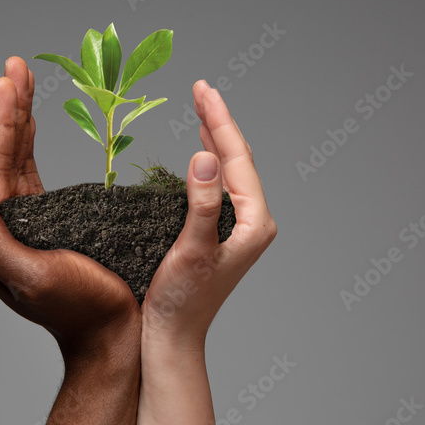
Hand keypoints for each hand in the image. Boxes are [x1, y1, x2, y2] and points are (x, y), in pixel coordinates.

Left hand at [0, 56, 140, 424]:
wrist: (111, 332)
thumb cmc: (82, 307)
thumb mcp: (34, 278)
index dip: (1, 122)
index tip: (9, 82)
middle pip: (0, 155)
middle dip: (9, 109)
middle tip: (15, 66)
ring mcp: (19, 221)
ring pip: (14, 158)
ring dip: (18, 118)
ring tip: (22, 78)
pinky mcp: (41, 219)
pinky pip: (29, 171)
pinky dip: (29, 142)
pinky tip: (31, 123)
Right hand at [136, 80, 275, 424]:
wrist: (171, 337)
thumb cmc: (181, 301)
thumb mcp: (191, 250)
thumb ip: (201, 203)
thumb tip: (204, 156)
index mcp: (254, 222)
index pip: (237, 158)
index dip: (219, 120)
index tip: (203, 89)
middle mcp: (251, 221)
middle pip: (236, 158)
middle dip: (218, 121)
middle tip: (200, 87)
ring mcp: (236, 226)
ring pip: (228, 169)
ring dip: (214, 136)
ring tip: (201, 106)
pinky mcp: (219, 231)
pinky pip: (217, 184)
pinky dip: (208, 159)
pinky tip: (199, 149)